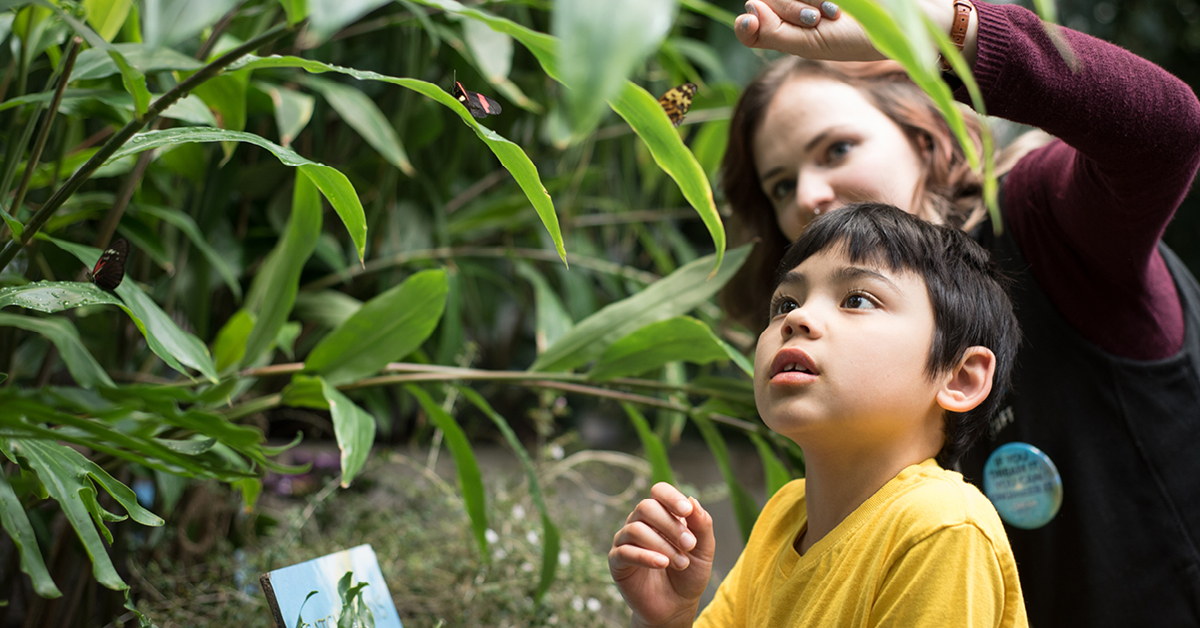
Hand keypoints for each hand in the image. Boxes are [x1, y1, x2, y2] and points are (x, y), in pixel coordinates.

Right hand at [609, 482, 715, 627]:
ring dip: (663, 545)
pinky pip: (625, 552)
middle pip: (646, 507)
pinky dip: (646, 556)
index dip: (671, 497)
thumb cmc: (689, 574)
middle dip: (670, 525)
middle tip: (690, 545)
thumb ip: (702, 526)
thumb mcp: (704, 550)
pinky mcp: (617, 561)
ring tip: (682, 563)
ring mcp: (625, 540)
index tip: (687, 510)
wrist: (676, 606)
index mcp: (661, 514)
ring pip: (636, 529)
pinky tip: (662, 564)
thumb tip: (694, 501)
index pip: (659, 491)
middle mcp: (640, 522)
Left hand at [736, 0, 961, 62]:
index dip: (746, 23)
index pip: (750, 26)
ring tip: (833, 11)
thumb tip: (749, 9)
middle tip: (819, 19)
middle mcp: (792, 12)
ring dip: (806, 0)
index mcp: (785, 34)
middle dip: (790, 9)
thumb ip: (774, 34)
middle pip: (767, 2)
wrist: (898, 20)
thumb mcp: (811, 44)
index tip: (752, 16)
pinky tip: (836, 4)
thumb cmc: (856, 38)